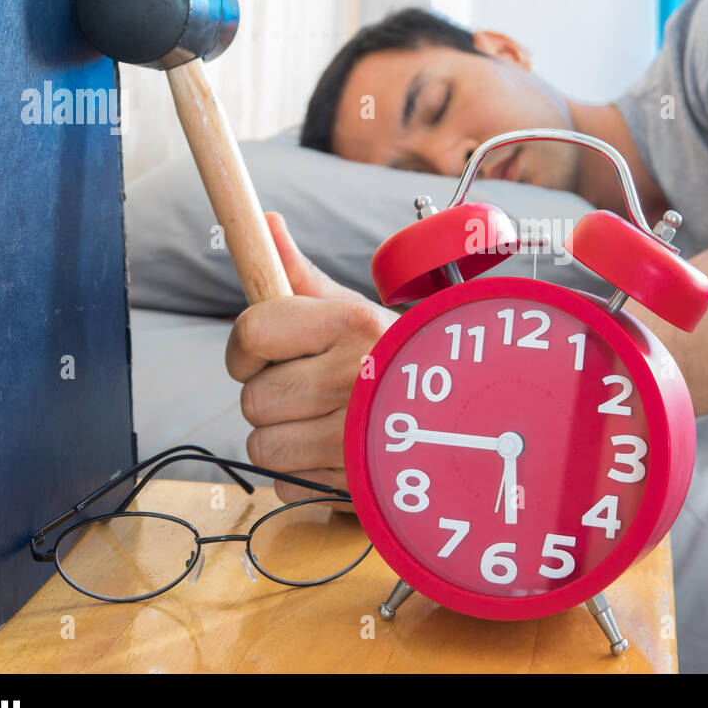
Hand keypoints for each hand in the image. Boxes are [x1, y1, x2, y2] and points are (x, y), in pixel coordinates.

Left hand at [226, 212, 397, 505]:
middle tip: (311, 392)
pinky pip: (287, 483)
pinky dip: (304, 473)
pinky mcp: (355, 483)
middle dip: (273, 398)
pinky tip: (335, 454)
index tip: (258, 356)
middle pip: (253, 398)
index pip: (253, 332)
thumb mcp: (355, 312)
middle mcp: (353, 377)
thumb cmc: (397, 358)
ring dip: (285, 439)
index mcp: (351, 324)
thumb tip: (264, 224)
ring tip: (325, 424)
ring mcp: (355, 435)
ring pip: (263, 446)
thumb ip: (301, 275)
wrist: (464, 416)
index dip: (243, 349)